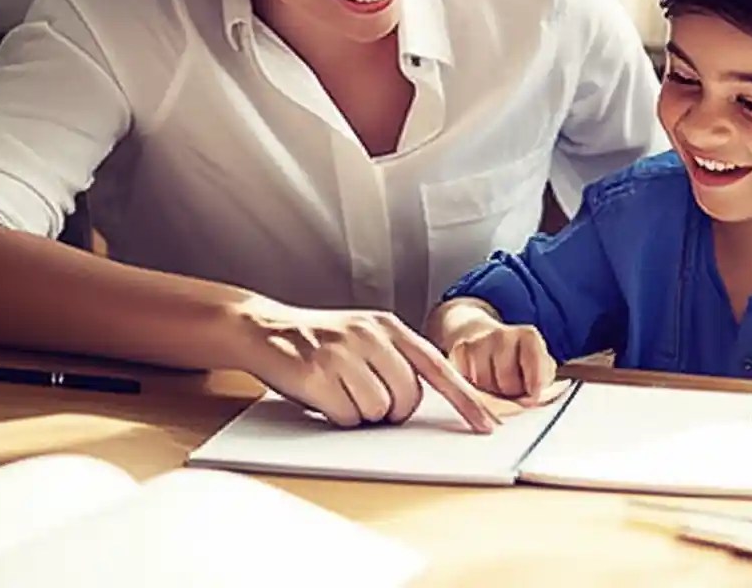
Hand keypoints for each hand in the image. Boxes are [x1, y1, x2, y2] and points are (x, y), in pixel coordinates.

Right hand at [230, 296, 497, 431]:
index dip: (465, 399)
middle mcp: (371, 335)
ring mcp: (344, 353)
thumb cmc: (320, 342)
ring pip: (378, 410)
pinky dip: (338, 416)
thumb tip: (424, 403)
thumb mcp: (365, 337)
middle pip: (408, 398)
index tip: (486, 423)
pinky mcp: (318, 373)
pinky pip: (347, 416)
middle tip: (366, 398)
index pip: (438, 367)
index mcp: (389, 327)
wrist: (265, 329)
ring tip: (340, 391)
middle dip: (392, 411)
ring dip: (361, 414)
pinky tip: (324, 396)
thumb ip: (396, 360)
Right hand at [429, 299, 555, 399]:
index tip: (532, 394)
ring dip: (489, 392)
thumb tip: (534, 398)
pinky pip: (466, 383)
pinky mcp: (458, 351)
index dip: (534, 389)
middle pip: (507, 384)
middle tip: (509, 386)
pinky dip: (472, 388)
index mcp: (529, 336)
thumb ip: (543, 381)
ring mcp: (477, 342)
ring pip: (485, 387)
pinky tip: (478, 379)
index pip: (535, 373)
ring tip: (494, 383)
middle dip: (510, 393)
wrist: (481, 336)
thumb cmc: (516, 359)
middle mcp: (502, 335)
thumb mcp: (540, 367)